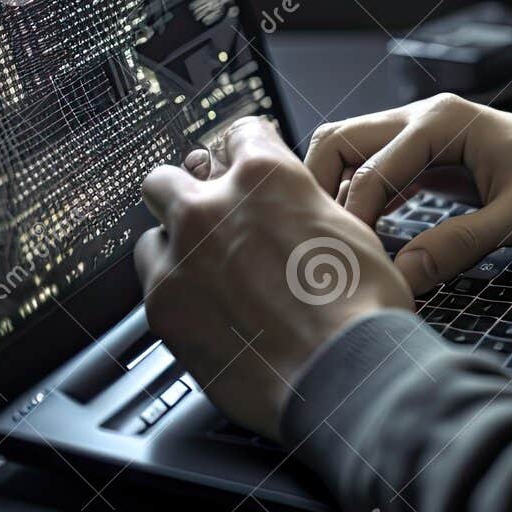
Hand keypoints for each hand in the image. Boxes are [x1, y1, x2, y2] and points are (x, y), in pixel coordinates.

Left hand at [135, 117, 411, 438]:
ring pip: (151, 236)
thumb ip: (301, 208)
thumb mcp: (348, 230)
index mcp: (265, 177)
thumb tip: (293, 212)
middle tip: (211, 222)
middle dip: (187, 196)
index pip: (237, 135)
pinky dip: (176, 297)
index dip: (244, 154)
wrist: (343, 375)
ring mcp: (180, 257)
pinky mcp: (162, 308)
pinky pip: (151, 288)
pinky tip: (208, 315)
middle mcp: (212, 208)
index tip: (241, 169)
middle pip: (168, 178)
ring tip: (207, 278)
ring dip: (175, 250)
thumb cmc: (360, 310)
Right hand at [305, 94, 511, 293]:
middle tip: (320, 248)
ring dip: (342, 198)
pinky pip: (387, 179)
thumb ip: (459, 245)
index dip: (349, 219)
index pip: (365, 167)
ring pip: (359, 159)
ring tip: (335, 249)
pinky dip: (369, 205)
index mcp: (443, 121)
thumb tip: (402, 275)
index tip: (344, 266)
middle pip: (342, 144)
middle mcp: (430, 121)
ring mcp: (434, 142)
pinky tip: (368, 243)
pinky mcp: (444, 166)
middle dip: (323, 192)